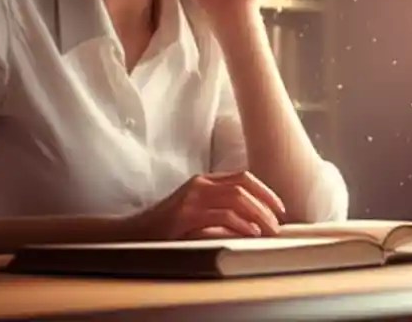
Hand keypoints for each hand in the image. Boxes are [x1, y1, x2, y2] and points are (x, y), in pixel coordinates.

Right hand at [124, 170, 286, 240]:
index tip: (280, 210)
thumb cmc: (166, 230)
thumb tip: (254, 223)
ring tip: (269, 231)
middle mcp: (199, 184)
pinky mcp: (185, 215)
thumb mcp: (195, 215)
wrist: (132, 235)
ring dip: (259, 215)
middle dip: (267, 205)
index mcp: (203, 182)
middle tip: (279, 225)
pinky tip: (251, 234)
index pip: (243, 177)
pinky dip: (241, 224)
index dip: (266, 192)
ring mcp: (191, 198)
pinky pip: (222, 215)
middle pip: (244, 185)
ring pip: (237, 198)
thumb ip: (218, 212)